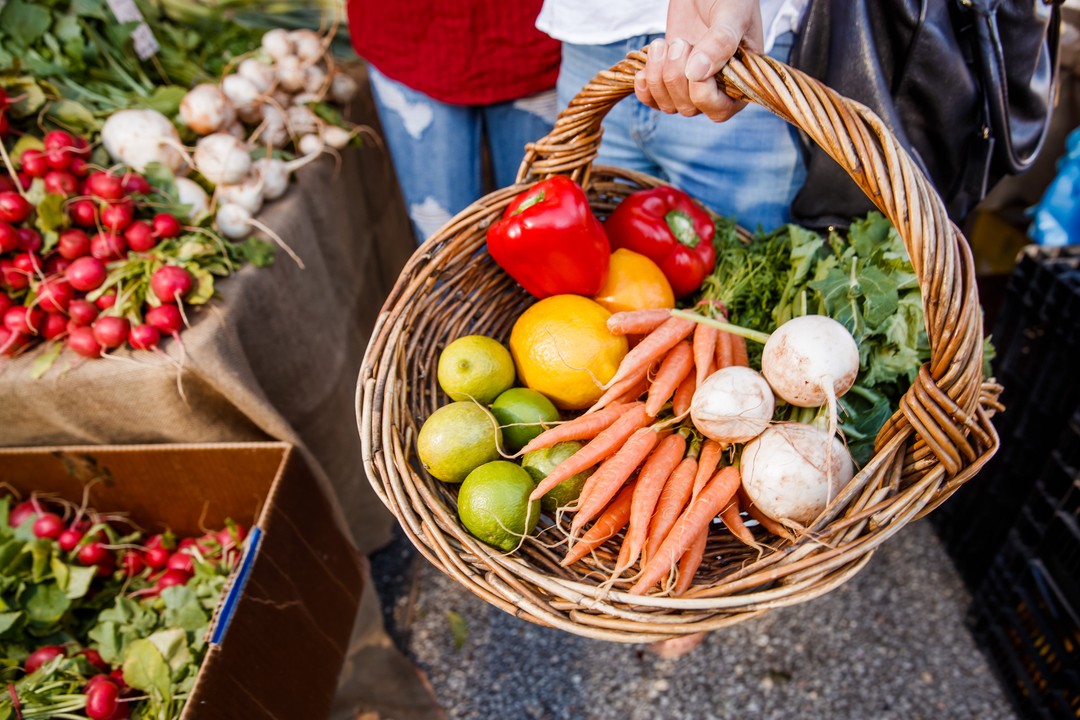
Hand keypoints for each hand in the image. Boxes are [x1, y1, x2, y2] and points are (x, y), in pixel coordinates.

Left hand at [634, 0, 762, 120]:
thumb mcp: (731, 15)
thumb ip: (720, 42)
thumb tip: (696, 74)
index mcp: (740, 82)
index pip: (718, 111)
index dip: (701, 93)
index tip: (694, 58)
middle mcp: (717, 91)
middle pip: (689, 108)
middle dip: (676, 76)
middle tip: (679, 42)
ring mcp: (692, 87)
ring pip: (668, 105)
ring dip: (658, 77)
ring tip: (662, 44)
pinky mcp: (670, 79)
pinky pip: (653, 100)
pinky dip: (645, 88)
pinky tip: (643, 70)